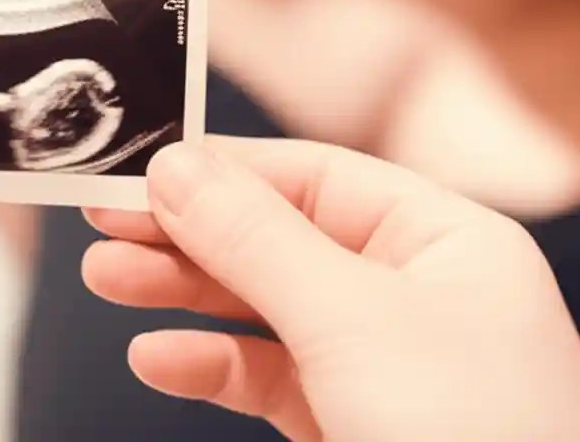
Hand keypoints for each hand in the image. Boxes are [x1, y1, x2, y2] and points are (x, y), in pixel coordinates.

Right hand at [82, 138, 579, 441]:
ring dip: (181, 294)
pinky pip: (266, 377)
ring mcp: (382, 363)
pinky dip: (208, 366)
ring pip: (261, 309)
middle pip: (276, 239)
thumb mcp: (353, 320)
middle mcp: (414, 293)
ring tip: (105, 278)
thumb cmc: (477, 438)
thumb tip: (177, 166)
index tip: (139, 170)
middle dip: (187, 234)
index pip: (314, 176)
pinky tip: (158, 358)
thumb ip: (255, 239)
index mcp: (445, 241)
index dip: (222, 170)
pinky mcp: (351, 423)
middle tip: (102, 224)